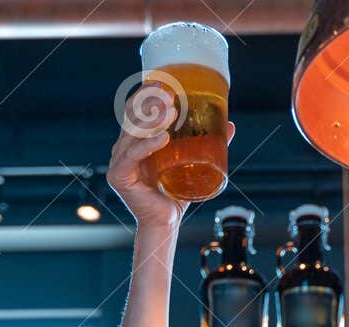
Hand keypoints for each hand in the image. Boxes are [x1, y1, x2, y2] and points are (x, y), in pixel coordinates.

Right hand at [106, 82, 235, 230]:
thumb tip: (230, 125)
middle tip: (170, 93)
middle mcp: (123, 148)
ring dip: (152, 120)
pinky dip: (148, 145)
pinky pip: (133, 156)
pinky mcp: (118, 176)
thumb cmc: (175, 193)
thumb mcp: (191, 163)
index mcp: (135, 140)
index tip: (165, 81)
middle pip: (132, 116)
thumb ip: (207, 144)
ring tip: (171, 112)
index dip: (147, 94)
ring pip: (133, 133)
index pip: (135, 110)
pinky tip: (163, 139)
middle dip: (149, 101)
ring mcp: (118, 161)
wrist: (165, 222)